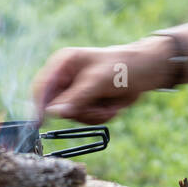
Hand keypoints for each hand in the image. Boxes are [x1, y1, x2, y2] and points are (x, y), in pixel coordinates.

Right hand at [31, 38, 171, 123]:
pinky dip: (102, 116)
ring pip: (73, 117)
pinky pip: (87, 119)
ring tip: (110, 102)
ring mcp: (77, 92)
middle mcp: (67, 78)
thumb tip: (52, 113)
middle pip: (57, 107)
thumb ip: (76, 97)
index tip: (41, 123)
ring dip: (94, 114)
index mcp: (63, 63)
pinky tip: (113, 105)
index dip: (39, 105)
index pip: (41, 86)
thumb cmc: (124, 66)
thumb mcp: (99, 81)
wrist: (149, 70)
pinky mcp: (88, 103)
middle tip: (98, 106)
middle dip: (80, 111)